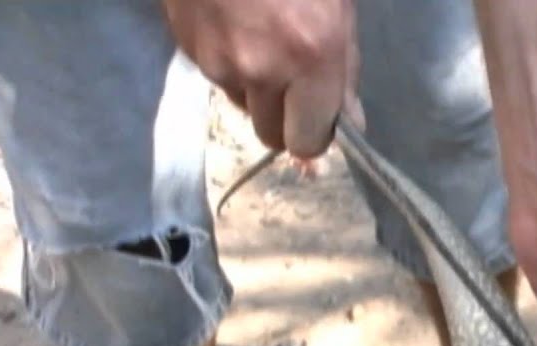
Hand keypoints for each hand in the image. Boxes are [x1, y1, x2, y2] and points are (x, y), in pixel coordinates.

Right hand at [161, 0, 364, 157]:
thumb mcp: (340, 7)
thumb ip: (344, 69)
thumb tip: (349, 120)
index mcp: (311, 58)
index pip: (308, 140)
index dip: (316, 133)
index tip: (321, 114)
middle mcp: (262, 69)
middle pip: (271, 134)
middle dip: (286, 118)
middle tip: (296, 84)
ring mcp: (218, 60)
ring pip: (243, 105)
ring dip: (257, 89)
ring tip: (265, 40)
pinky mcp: (187, 48)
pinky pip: (218, 77)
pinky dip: (230, 63)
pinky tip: (238, 24)